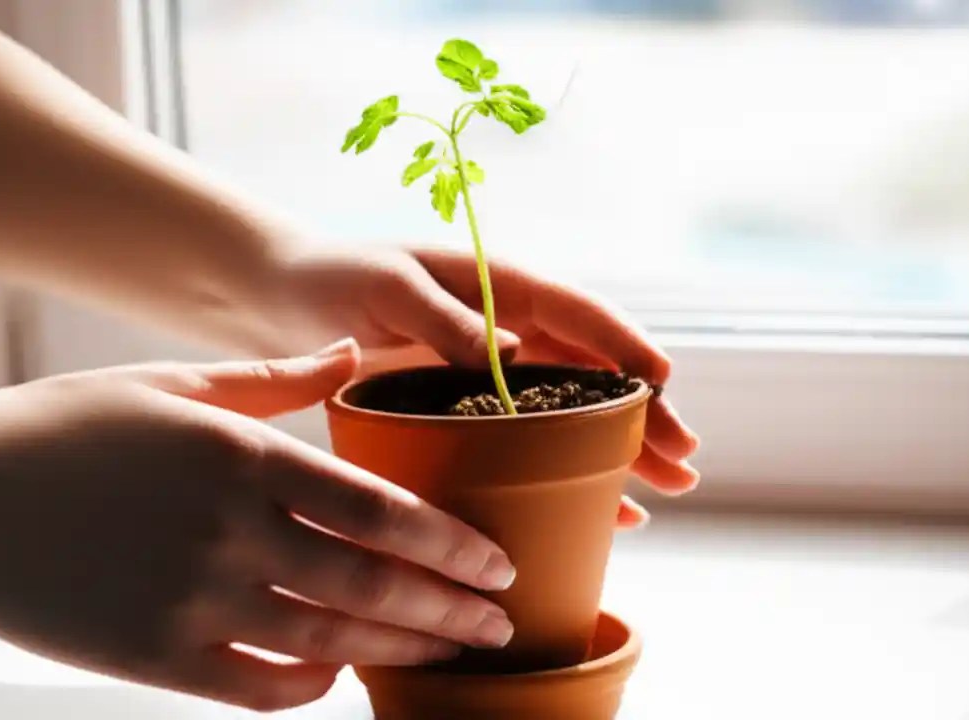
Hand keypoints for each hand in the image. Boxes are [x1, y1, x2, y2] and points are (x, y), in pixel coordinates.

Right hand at [0, 340, 515, 710]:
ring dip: (401, 649)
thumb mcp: (171, 385)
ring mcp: (194, 601)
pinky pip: (258, 687)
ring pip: (329, 639)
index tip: (496, 562)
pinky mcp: (154, 656)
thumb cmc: (64, 429)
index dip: (449, 543)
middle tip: (501, 625)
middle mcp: (231, 533)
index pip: (377, 509)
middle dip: (450, 608)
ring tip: (452, 654)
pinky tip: (340, 674)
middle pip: (371, 583)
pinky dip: (311, 685)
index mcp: (243, 457)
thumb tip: (352, 354)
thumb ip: (273, 379)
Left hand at [279, 247, 699, 525]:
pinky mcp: (469, 409)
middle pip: (592, 373)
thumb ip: (445, 317)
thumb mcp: (385, 288)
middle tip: (685, 459)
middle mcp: (508, 329)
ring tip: (671, 489)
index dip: (625, 346)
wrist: (283, 300)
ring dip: (623, 448)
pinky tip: (606, 507)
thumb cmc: (333, 279)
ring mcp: (492, 374)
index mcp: (497, 286)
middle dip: (643, 414)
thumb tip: (512, 351)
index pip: (578, 314)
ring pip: (575, 413)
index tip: (663, 383)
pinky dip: (571, 472)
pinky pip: (533, 441)